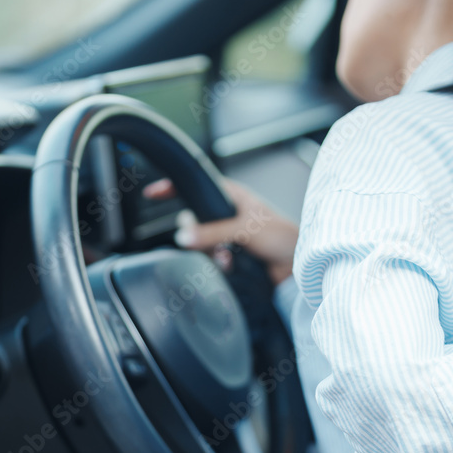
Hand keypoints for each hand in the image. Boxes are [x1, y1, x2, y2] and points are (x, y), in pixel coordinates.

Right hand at [143, 177, 298, 285]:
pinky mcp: (233, 255)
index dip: (174, 187)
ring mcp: (229, 235)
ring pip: (201, 243)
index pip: (196, 185)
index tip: (152, 193)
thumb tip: (183, 235)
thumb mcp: (245, 228)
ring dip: (211, 253)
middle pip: (194, 220)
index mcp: (232, 195)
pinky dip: (218, 264)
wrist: (300, 266)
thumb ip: (212, 232)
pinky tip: (231, 266)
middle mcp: (228, 214)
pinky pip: (212, 259)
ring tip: (228, 258)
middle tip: (212, 243)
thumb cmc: (283, 237)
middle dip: (198, 235)